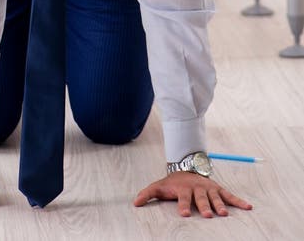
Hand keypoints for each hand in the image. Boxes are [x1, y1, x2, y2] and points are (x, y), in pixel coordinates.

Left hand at [134, 171, 252, 217]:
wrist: (187, 167)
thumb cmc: (173, 182)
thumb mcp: (159, 186)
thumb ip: (148, 194)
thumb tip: (135, 203)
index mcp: (183, 189)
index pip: (183, 198)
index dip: (183, 205)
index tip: (184, 214)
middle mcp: (198, 188)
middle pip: (201, 198)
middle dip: (204, 206)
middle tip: (207, 214)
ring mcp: (209, 188)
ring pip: (216, 197)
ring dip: (220, 205)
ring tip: (224, 214)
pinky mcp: (218, 189)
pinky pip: (230, 195)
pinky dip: (239, 201)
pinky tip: (248, 207)